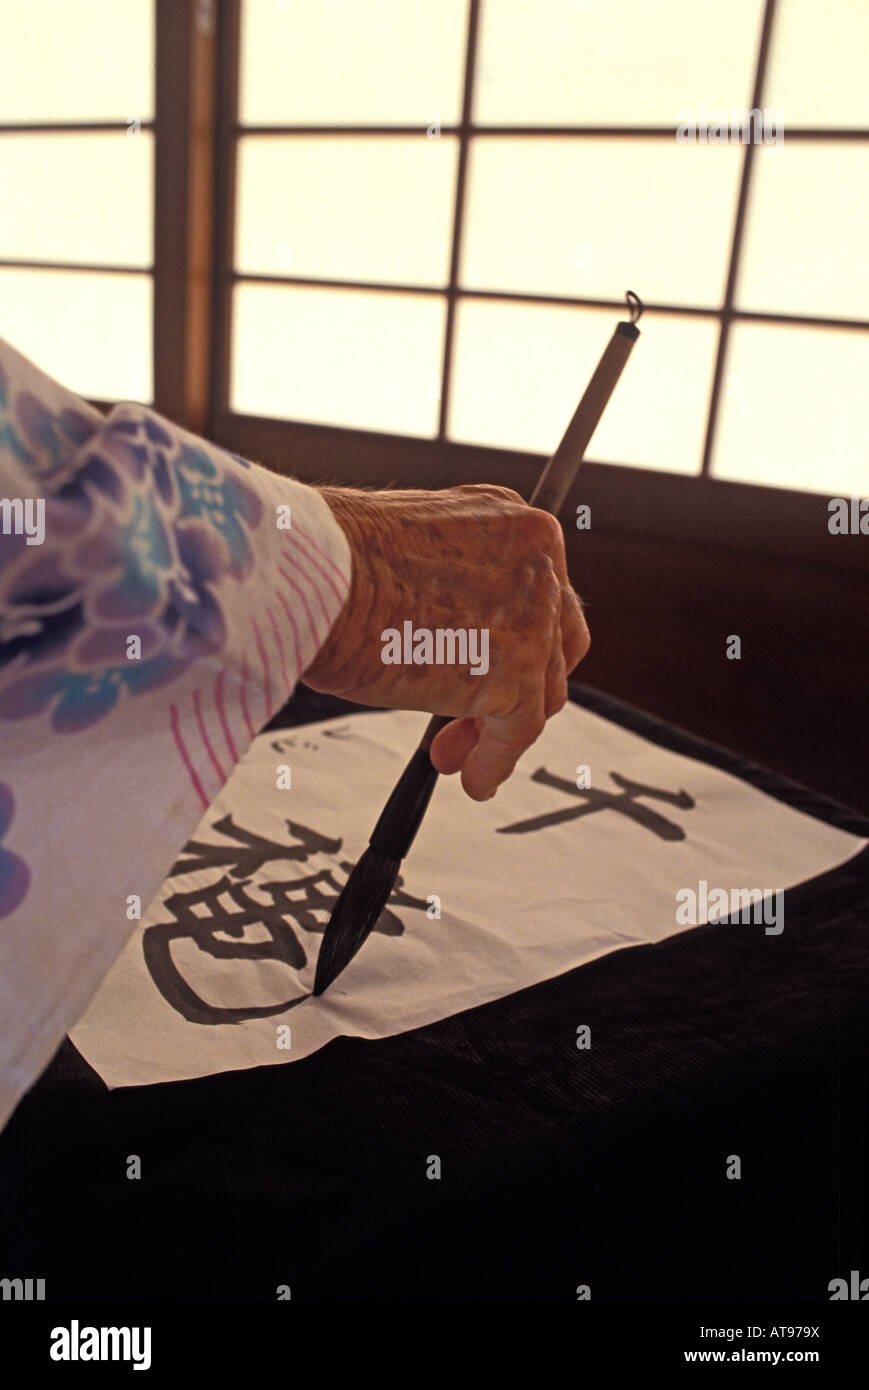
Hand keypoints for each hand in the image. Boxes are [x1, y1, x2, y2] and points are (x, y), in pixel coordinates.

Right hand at [302, 484, 589, 800]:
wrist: (311, 575)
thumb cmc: (332, 560)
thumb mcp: (412, 555)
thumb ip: (453, 586)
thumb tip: (450, 636)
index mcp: (512, 525)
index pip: (540, 597)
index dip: (517, 644)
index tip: (486, 669)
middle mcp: (536, 563)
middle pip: (553, 646)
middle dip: (516, 689)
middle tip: (469, 720)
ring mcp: (533, 620)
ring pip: (539, 693)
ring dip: (500, 732)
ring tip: (457, 754)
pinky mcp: (515, 675)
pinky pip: (517, 733)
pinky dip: (495, 762)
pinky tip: (473, 778)